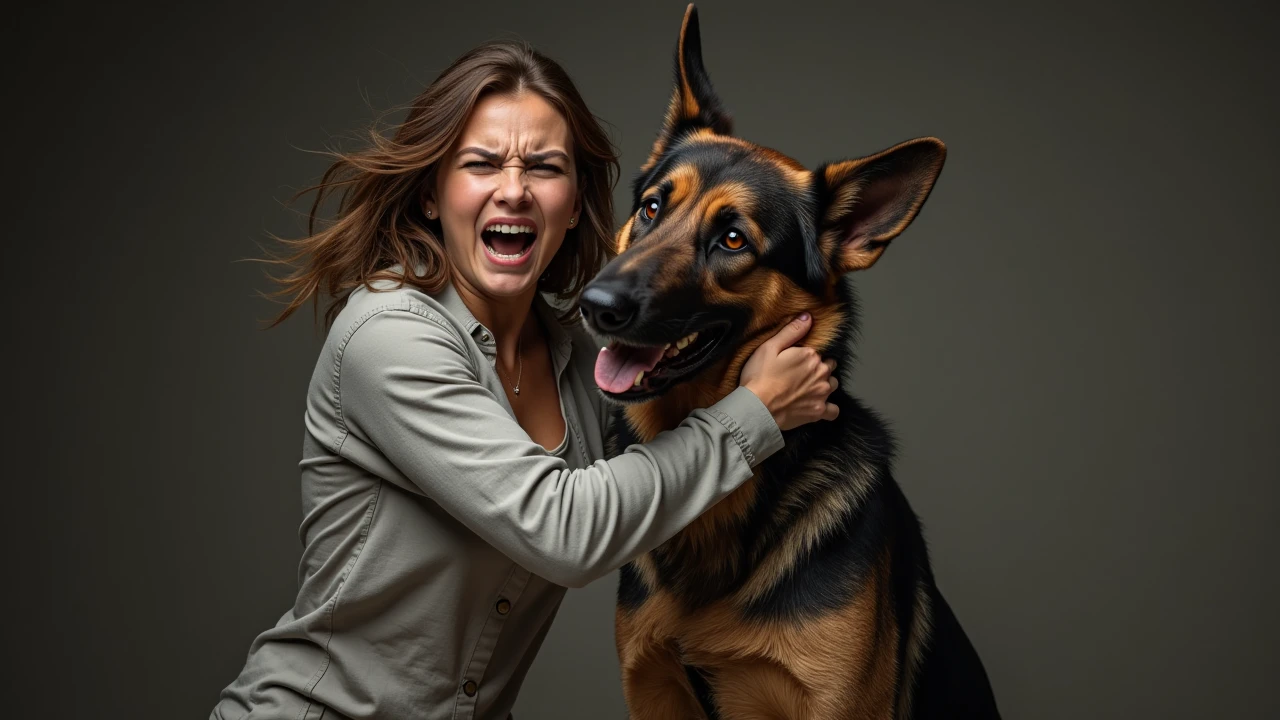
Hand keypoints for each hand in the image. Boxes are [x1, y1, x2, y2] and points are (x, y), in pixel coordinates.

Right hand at [739, 313, 839, 431]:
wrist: (757, 407)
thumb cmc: (760, 376)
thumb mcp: (770, 347)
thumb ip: (792, 331)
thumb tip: (808, 316)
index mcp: (810, 355)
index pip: (817, 351)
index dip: (806, 356)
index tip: (794, 361)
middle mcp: (821, 373)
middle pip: (828, 366)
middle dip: (818, 368)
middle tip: (800, 374)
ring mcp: (822, 393)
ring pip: (832, 384)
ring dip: (824, 384)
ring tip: (808, 388)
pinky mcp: (819, 411)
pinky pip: (833, 410)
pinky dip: (828, 407)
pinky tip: (818, 404)